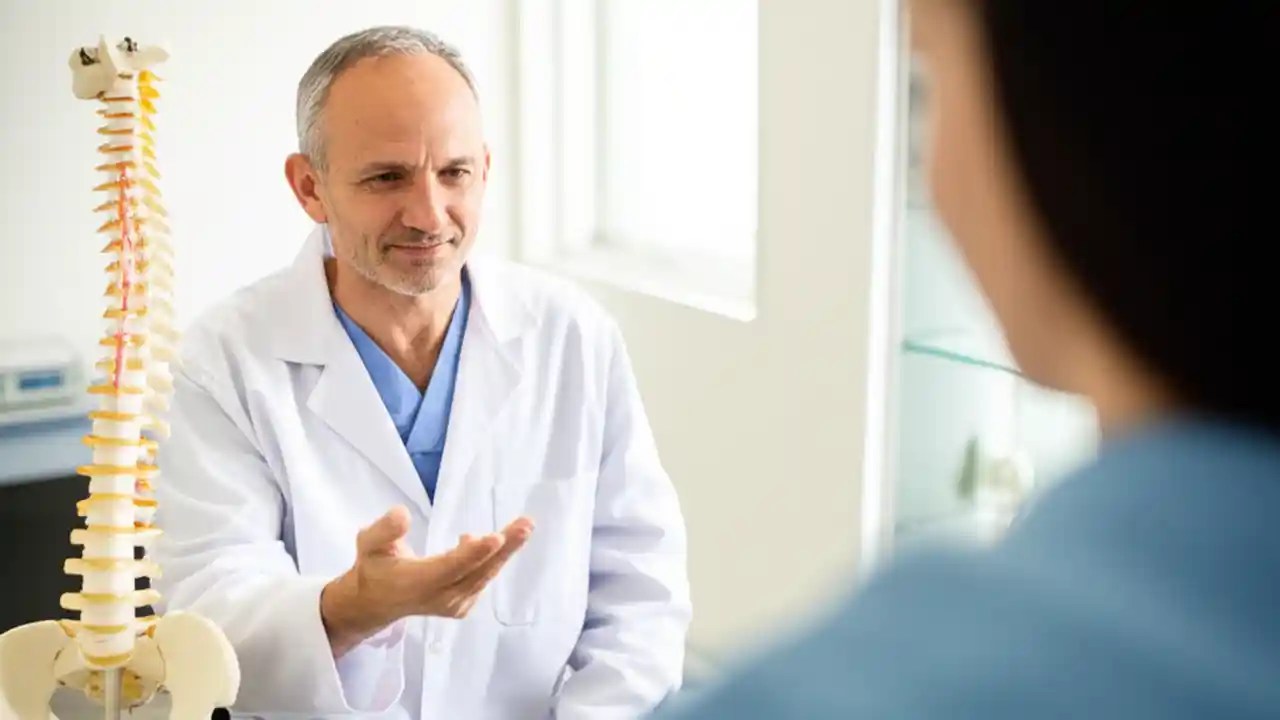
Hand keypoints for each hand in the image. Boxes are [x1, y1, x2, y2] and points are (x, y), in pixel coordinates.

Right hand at [320, 505, 533, 657]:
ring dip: (506, 551)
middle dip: (504, 548)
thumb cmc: (374, 566)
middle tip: (526, 525)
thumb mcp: (368, 544)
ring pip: (484, 576)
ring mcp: (453, 605)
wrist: (375, 602)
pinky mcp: (462, 606)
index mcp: (416, 583)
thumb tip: (402, 513)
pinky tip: (493, 541)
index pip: (450, 568)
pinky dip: (492, 560)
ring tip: (524, 525)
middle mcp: (439, 598)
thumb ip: (384, 530)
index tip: (496, 537)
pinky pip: (482, 580)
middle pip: (477, 572)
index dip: (474, 553)